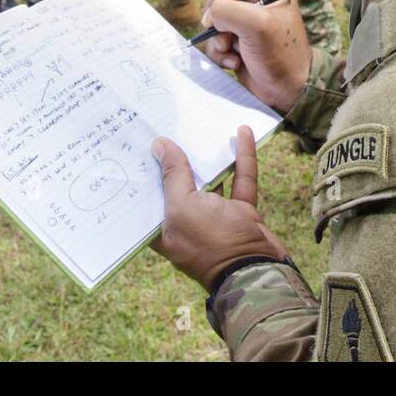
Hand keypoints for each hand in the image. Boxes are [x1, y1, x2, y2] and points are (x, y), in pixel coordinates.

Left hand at [151, 126, 289, 289]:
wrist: (256, 269)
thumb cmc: (210, 242)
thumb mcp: (184, 206)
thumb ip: (173, 174)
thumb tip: (160, 145)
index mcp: (164, 229)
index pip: (149, 197)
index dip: (144, 172)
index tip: (138, 144)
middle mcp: (187, 222)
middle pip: (180, 185)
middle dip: (177, 158)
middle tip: (169, 126)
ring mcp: (216, 217)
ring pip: (212, 180)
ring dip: (211, 156)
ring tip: (204, 126)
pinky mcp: (241, 213)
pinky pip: (240, 181)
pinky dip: (242, 158)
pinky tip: (243, 133)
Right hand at [201, 0, 311, 114]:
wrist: (287, 91)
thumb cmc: (281, 55)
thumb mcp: (257, 25)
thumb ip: (228, 10)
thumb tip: (210, 17)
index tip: (222, 17)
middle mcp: (257, 1)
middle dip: (217, 19)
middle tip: (226, 38)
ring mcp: (245, 22)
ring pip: (213, 19)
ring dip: (217, 39)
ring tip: (232, 53)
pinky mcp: (236, 41)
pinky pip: (213, 39)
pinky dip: (219, 53)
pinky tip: (234, 63)